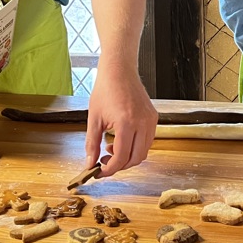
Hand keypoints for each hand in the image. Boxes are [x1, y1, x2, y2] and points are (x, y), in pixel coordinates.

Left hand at [85, 62, 156, 176]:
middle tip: (104, 163)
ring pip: (144, 152)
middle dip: (120, 166)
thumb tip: (89, 163)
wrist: (119, 70)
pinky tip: (122, 140)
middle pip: (135, 159)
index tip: (100, 172)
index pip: (122, 157)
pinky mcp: (153, 117)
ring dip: (128, 157)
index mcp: (126, 123)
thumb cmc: (105, 89)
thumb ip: (92, 144)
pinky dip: (136, 147)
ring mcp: (150, 120)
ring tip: (112, 149)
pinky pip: (148, 140)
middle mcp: (142, 123)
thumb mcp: (94, 119)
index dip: (110, 169)